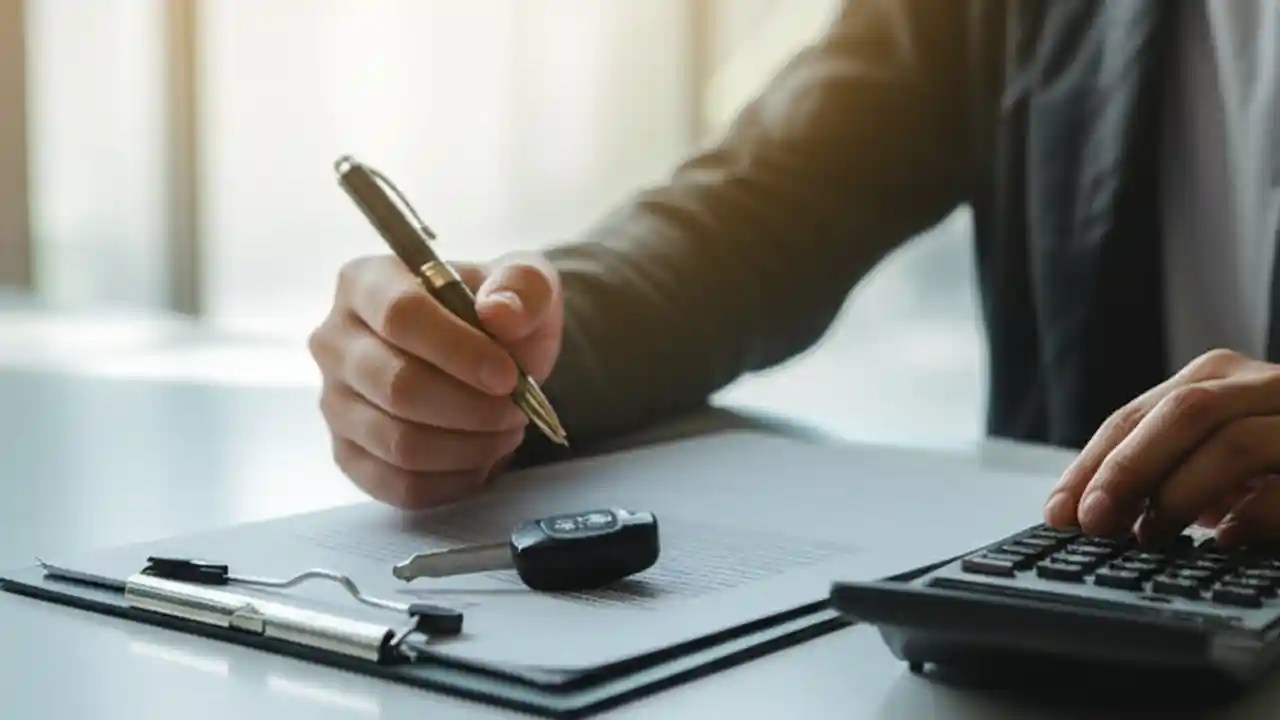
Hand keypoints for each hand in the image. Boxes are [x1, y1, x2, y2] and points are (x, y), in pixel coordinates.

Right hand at [308, 253, 563, 508]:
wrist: (491, 354)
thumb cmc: (499, 311)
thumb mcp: (525, 282)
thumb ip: (523, 287)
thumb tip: (502, 313)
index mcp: (366, 282)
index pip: (399, 316)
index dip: (458, 351)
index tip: (508, 375)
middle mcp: (336, 341)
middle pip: (397, 387)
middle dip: (471, 407)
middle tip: (517, 410)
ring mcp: (335, 402)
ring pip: (399, 444)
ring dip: (468, 447)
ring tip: (506, 431)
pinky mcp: (349, 453)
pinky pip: (398, 485)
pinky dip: (453, 481)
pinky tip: (483, 460)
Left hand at [1044, 349, 1279, 545]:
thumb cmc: (1277, 465)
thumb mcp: (1214, 458)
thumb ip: (1165, 467)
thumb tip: (1087, 507)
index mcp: (1219, 379)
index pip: (1136, 415)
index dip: (1092, 465)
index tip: (1060, 512)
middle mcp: (1265, 385)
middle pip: (1185, 413)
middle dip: (1129, 469)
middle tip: (1094, 522)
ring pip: (1236, 442)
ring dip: (1182, 494)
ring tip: (1151, 536)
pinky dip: (1256, 512)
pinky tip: (1228, 540)